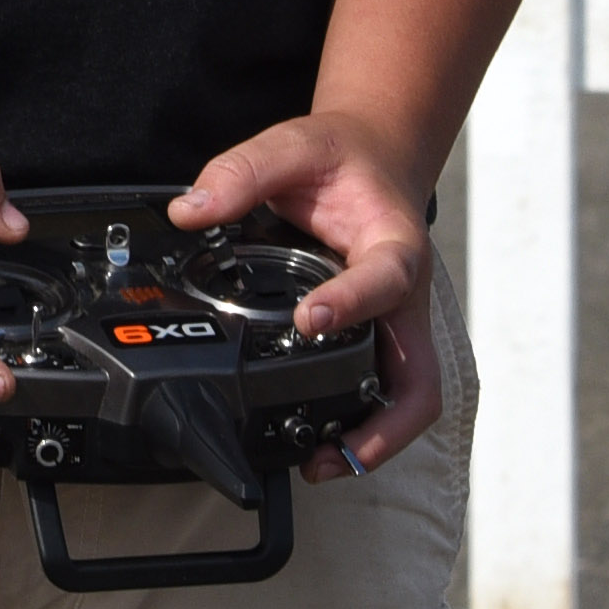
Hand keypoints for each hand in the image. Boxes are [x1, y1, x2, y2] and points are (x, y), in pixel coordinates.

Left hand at [172, 113, 444, 476]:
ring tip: (318, 463)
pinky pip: (382, 386)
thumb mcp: (291, 145)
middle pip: (419, 376)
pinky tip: (315, 437)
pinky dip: (358, 418)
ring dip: (374, 436)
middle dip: (383, 422)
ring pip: (407, 395)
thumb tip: (190, 210)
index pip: (385, 279)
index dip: (352, 303)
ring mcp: (396, 322)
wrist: (376, 159)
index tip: (310, 320)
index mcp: (394, 244)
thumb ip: (241, 173)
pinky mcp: (380, 334)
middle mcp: (404, 295)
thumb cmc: (341, 159)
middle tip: (328, 449)